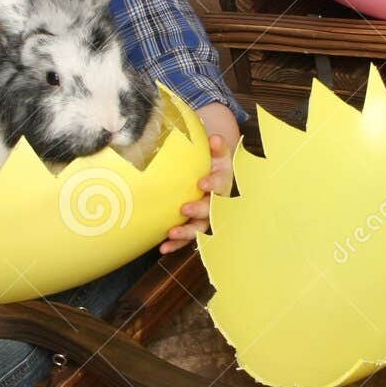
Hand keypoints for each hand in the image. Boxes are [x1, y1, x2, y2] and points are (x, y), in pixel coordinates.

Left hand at [158, 132, 234, 254]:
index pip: (221, 183)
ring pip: (200, 228)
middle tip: (184, 208)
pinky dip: (176, 244)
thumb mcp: (215, 152)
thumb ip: (216, 147)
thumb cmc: (210, 161)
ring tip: (171, 233)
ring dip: (187, 232)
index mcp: (222, 181)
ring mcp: (206, 217)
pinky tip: (163, 248)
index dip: (213, 184)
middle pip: (212, 210)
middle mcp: (217, 202)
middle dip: (199, 210)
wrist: (210, 173)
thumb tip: (215, 139)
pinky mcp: (194, 226)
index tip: (202, 183)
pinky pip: (187, 238)